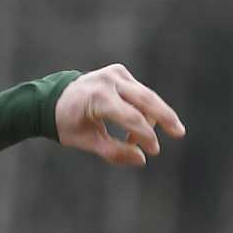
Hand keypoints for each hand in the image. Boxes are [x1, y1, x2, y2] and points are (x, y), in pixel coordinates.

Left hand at [53, 64, 184, 167]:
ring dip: (151, 118)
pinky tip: (137, 128)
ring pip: (145, 96)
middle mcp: (108, 81)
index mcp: (97, 98)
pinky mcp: (119, 73)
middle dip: (164, 118)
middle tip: (179, 133)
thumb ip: (113, 151)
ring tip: (146, 141)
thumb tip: (142, 159)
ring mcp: (115, 74)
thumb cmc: (67, 123)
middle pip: (146, 100)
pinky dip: (143, 110)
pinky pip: (139, 93)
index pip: (130, 117)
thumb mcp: (86, 142)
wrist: (53, 99)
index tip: (153, 151)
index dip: (145, 135)